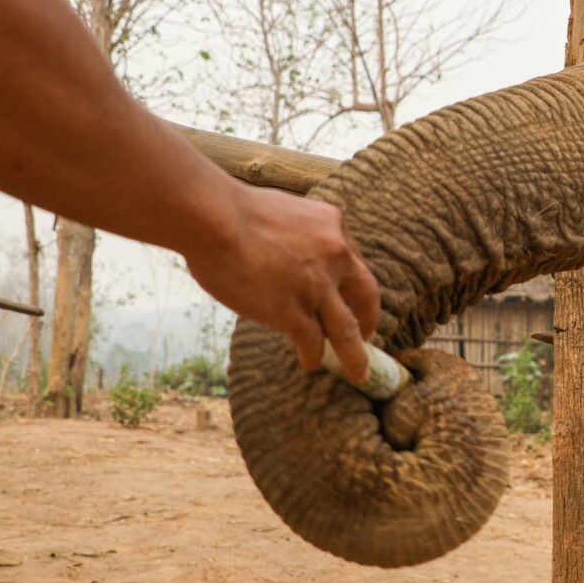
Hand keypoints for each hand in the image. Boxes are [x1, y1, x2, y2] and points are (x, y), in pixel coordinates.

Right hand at [184, 181, 381, 379]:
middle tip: (371, 336)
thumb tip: (287, 250)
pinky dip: (313, 355)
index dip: (353, 284)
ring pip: (347, 330)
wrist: (213, 217)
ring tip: (358, 373)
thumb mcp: (283, 209)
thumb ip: (296, 232)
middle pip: (365, 296)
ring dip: (354, 356)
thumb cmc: (230, 209)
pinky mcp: (291, 310)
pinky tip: (311, 363)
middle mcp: (334, 255)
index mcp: (332, 224)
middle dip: (369, 319)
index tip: (352, 297)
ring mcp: (316, 286)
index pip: (353, 261)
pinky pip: (312, 341)